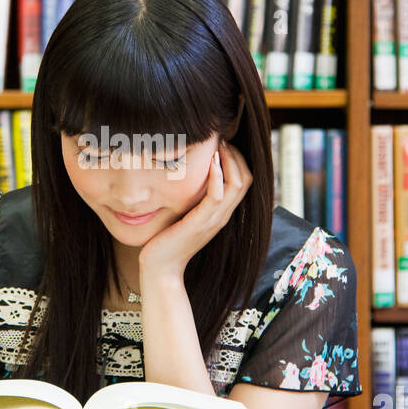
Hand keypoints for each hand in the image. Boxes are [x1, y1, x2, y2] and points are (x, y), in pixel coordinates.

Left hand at [138, 140, 252, 281]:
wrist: (160, 269)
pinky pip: (218, 196)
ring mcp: (214, 220)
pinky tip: (210, 162)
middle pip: (247, 178)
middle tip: (221, 139)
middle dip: (236, 154)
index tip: (222, 144)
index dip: (237, 159)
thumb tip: (185, 177)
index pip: (244, 180)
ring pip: (238, 183)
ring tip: (217, 145)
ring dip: (229, 159)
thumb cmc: (166, 240)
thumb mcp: (183, 214)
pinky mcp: (201, 223)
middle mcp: (222, 215)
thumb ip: (190, 199)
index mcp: (221, 213)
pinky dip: (217, 175)